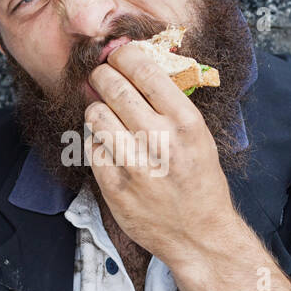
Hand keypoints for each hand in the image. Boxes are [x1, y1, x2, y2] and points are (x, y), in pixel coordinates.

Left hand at [85, 41, 239, 263]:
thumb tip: (135, 69)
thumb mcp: (199, 137)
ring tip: (104, 113)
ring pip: (95, 115)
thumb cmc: (199, 181)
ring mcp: (134, 165)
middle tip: (100, 75)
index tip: (117, 56)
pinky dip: (95, 141)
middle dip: (102, 75)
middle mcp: (160, 140)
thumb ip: (170, 105)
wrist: (198, 234)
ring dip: (95, 108)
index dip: (123, 56)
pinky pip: (91, 147)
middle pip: (114, 87)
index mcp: (186, 122)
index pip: (144, 70)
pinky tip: (108, 144)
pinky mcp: (114, 187)